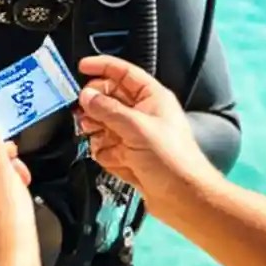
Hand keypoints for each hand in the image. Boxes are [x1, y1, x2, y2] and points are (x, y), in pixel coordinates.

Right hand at [75, 54, 219, 213]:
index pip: (123, 73)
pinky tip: (114, 160)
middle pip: (109, 99)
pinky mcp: (129, 156)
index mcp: (152, 98)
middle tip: (83, 112)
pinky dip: (104, 153)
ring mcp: (135, 136)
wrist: (184, 198)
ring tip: (99, 138)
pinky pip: (105, 148)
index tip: (82, 67)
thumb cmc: (173, 160)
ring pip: (103, 124)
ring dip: (97, 132)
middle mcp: (143, 114)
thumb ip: (108, 110)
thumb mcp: (136, 128)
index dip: (102, 67)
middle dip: (94, 106)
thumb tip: (87, 96)